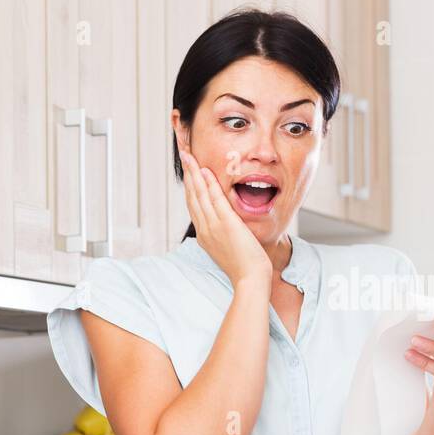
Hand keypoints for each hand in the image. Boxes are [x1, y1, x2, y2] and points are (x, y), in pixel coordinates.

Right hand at [179, 144, 271, 287]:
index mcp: (204, 235)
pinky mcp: (225, 224)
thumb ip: (224, 233)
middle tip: (183, 155)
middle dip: (187, 174)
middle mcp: (204, 229)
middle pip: (191, 197)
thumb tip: (225, 225)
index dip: (189, 186)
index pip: (193, 206)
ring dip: (194, 174)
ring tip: (189, 157)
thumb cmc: (244, 266)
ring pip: (199, 195)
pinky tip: (205, 171)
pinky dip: (208, 185)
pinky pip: (214, 200)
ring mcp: (213, 226)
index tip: (188, 171)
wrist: (249, 279)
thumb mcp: (229, 248)